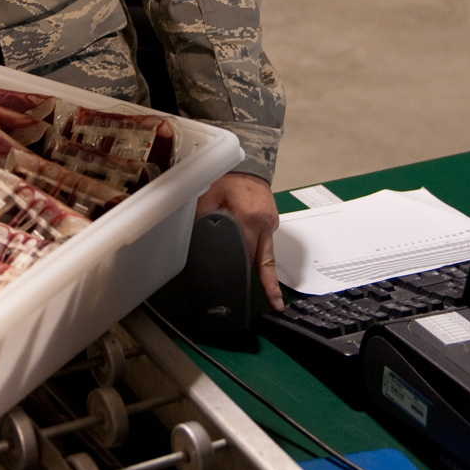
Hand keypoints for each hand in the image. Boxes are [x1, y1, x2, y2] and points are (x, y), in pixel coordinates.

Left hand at [195, 170, 281, 309]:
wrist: (247, 163)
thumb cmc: (227, 177)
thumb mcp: (207, 196)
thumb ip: (202, 220)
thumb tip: (194, 242)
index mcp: (250, 218)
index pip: (248, 253)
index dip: (244, 272)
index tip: (245, 289)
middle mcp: (266, 224)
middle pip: (265, 259)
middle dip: (269, 283)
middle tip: (276, 305)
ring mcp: (272, 223)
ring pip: (267, 253)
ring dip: (265, 271)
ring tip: (273, 296)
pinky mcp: (272, 222)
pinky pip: (266, 244)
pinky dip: (262, 257)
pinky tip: (261, 272)